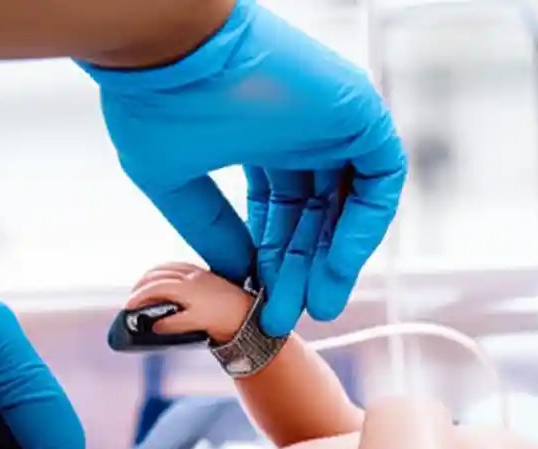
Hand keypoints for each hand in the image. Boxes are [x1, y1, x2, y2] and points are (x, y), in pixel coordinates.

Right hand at [81, 0, 406, 336]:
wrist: (168, 44)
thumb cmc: (158, 101)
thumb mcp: (173, 180)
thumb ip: (210, 227)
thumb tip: (234, 274)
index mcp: (258, 137)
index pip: (279, 210)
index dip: (272, 258)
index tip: (262, 302)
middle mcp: (299, 129)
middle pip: (314, 215)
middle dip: (302, 268)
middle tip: (289, 314)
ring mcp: (330, 119)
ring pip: (348, 203)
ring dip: (333, 257)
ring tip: (316, 304)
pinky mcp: (358, 110)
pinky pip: (379, 180)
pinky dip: (362, 226)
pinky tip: (334, 267)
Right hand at [125, 263, 251, 343]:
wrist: (248, 314)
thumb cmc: (225, 319)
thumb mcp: (195, 324)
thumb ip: (173, 324)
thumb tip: (155, 326)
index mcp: (186, 288)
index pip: (153, 288)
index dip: (137, 297)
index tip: (128, 307)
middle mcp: (190, 276)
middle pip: (156, 275)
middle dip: (140, 286)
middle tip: (132, 299)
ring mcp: (197, 273)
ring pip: (166, 267)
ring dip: (150, 276)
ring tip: (143, 288)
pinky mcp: (204, 273)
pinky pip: (177, 266)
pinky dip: (164, 271)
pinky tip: (164, 279)